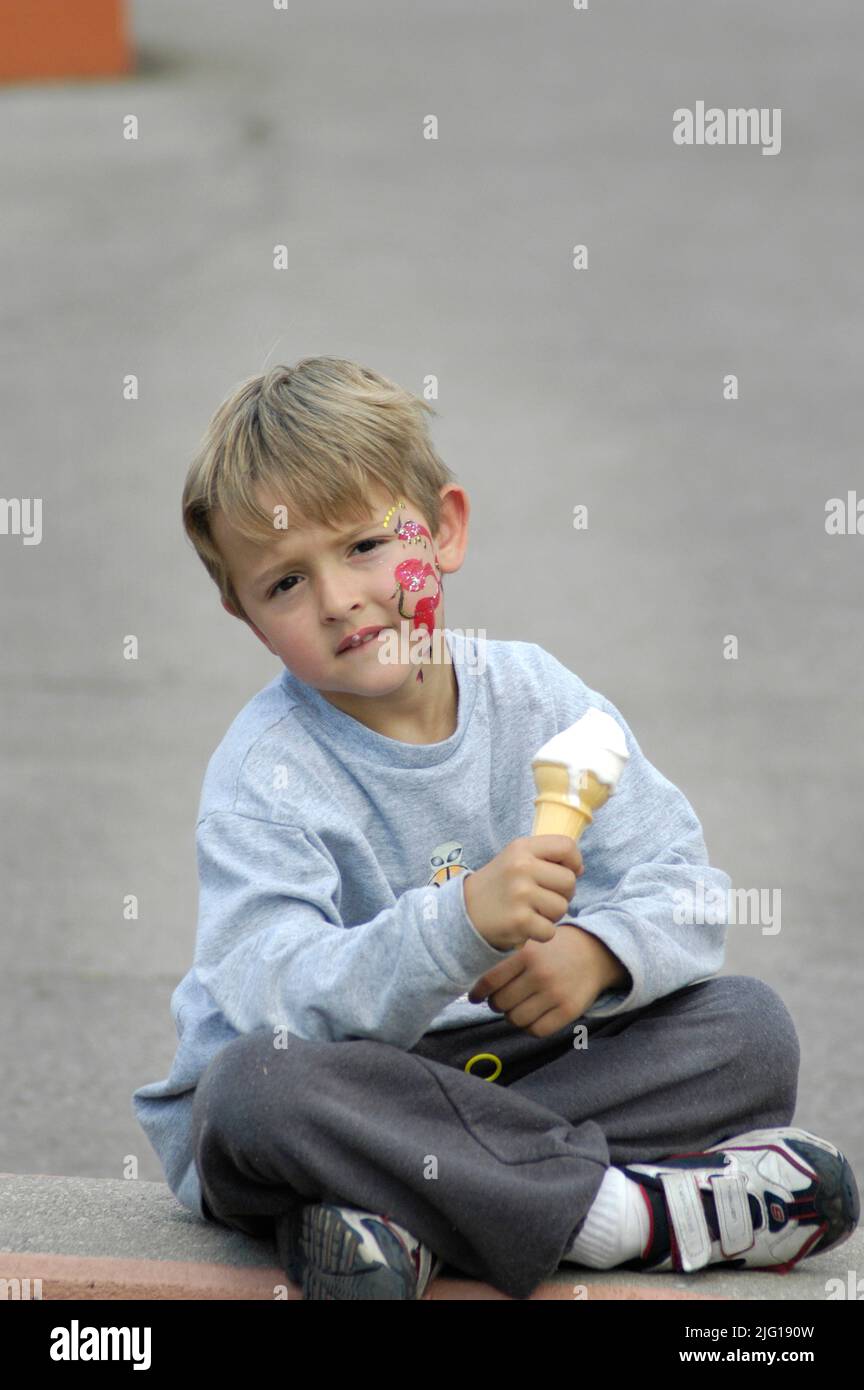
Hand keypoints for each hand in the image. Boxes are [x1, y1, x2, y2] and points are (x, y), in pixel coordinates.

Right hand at [462, 835, 584, 950]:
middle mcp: (521, 867)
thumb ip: (545, 857)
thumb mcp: (515, 859)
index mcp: (522, 848)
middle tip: (542, 897)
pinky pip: (550, 930)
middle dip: (562, 893)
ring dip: (551, 915)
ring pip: (562, 908)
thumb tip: (579, 868)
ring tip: (531, 911)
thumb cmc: (499, 885)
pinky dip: (541, 933)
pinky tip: (525, 925)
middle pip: (569, 881)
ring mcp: (520, 894)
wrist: (465, 912)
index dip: (574, 861)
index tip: (567, 871)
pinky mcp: (519, 921)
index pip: (566, 846)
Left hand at [467, 924, 628, 1036]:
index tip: (475, 997)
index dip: (478, 992)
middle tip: (500, 1001)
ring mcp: (555, 994)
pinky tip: (531, 1017)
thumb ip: (508, 961)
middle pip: (501, 1003)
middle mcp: (540, 974)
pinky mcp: (569, 1010)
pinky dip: (529, 1027)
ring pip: (516, 1019)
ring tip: (516, 1008)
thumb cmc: (555, 949)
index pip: (490, 980)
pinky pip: (537, 1031)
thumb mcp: (531, 944)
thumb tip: (479, 989)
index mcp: (527, 954)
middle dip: (496, 1004)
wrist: (595, 952)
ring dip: (511, 1017)